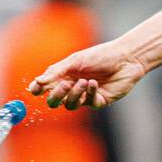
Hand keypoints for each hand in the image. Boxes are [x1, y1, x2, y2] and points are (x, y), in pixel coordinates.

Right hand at [28, 38, 147, 110]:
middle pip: (55, 102)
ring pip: (70, 105)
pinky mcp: (99, 101)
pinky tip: (94, 83)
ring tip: (84, 81)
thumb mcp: (76, 60)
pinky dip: (90, 93)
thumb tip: (37, 82)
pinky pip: (89, 104)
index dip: (38, 90)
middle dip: (56, 96)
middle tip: (65, 85)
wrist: (126, 58)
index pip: (46, 88)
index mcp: (64, 76)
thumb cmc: (101, 55)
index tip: (35, 90)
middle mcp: (72, 88)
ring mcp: (85, 96)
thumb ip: (56, 72)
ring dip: (75, 94)